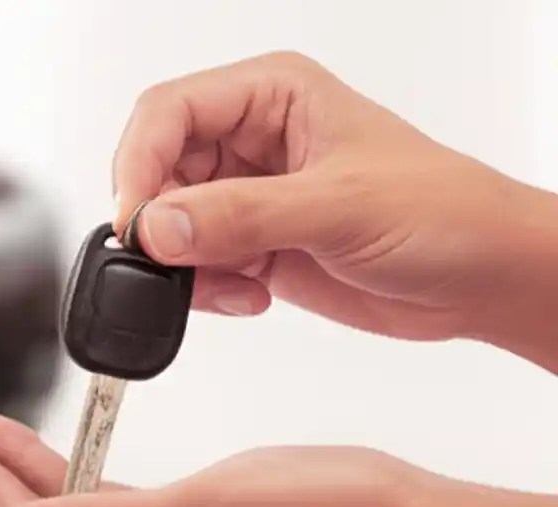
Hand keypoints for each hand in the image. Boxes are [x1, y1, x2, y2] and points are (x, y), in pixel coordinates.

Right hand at [111, 52, 557, 371]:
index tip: (136, 220)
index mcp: (272, 95)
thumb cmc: (444, 212)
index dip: (139, 162)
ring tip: (230, 284)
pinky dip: (207, 290)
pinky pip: (194, 266)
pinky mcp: (252, 246)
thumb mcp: (339, 206)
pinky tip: (251, 297)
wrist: (483, 279)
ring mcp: (249, 196)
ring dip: (184, 264)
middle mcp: (251, 141)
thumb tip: (158, 226)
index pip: (169, 111)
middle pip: (158, 170)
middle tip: (176, 261)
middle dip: (160, 222)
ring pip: (170, 224)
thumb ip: (240, 215)